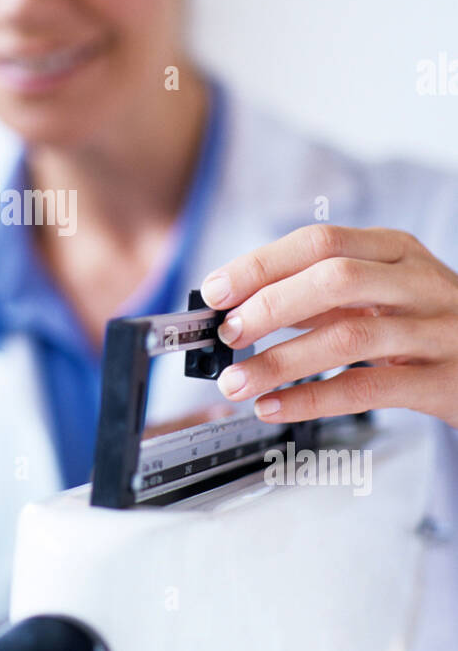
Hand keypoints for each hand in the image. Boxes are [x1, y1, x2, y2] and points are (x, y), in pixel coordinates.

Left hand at [200, 224, 457, 428]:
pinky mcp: (441, 382)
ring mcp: (434, 331)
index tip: (216, 290)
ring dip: (280, 361)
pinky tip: (275, 408)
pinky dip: (312, 400)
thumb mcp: (381, 292)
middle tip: (227, 333)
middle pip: (333, 279)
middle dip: (269, 306)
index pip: (320, 242)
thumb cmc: (427, 324)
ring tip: (237, 381)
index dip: (261, 265)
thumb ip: (321, 294)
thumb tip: (242, 303)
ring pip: (348, 337)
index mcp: (395, 250)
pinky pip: (367, 389)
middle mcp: (418, 283)